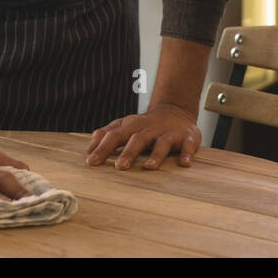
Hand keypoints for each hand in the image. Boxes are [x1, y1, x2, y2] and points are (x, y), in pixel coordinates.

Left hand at [85, 103, 200, 169]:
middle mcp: (149, 128)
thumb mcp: (126, 125)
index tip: (91, 162)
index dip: (102, 148)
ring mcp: (169, 133)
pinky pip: (188, 146)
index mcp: (132, 126)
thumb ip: (108, 134)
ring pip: (161, 143)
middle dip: (128, 152)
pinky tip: (185, 163)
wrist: (176, 110)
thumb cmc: (146, 125)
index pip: (114, 135)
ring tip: (149, 167)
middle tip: (119, 167)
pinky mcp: (187, 138)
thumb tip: (89, 148)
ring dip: (156, 155)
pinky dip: (187, 154)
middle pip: (137, 139)